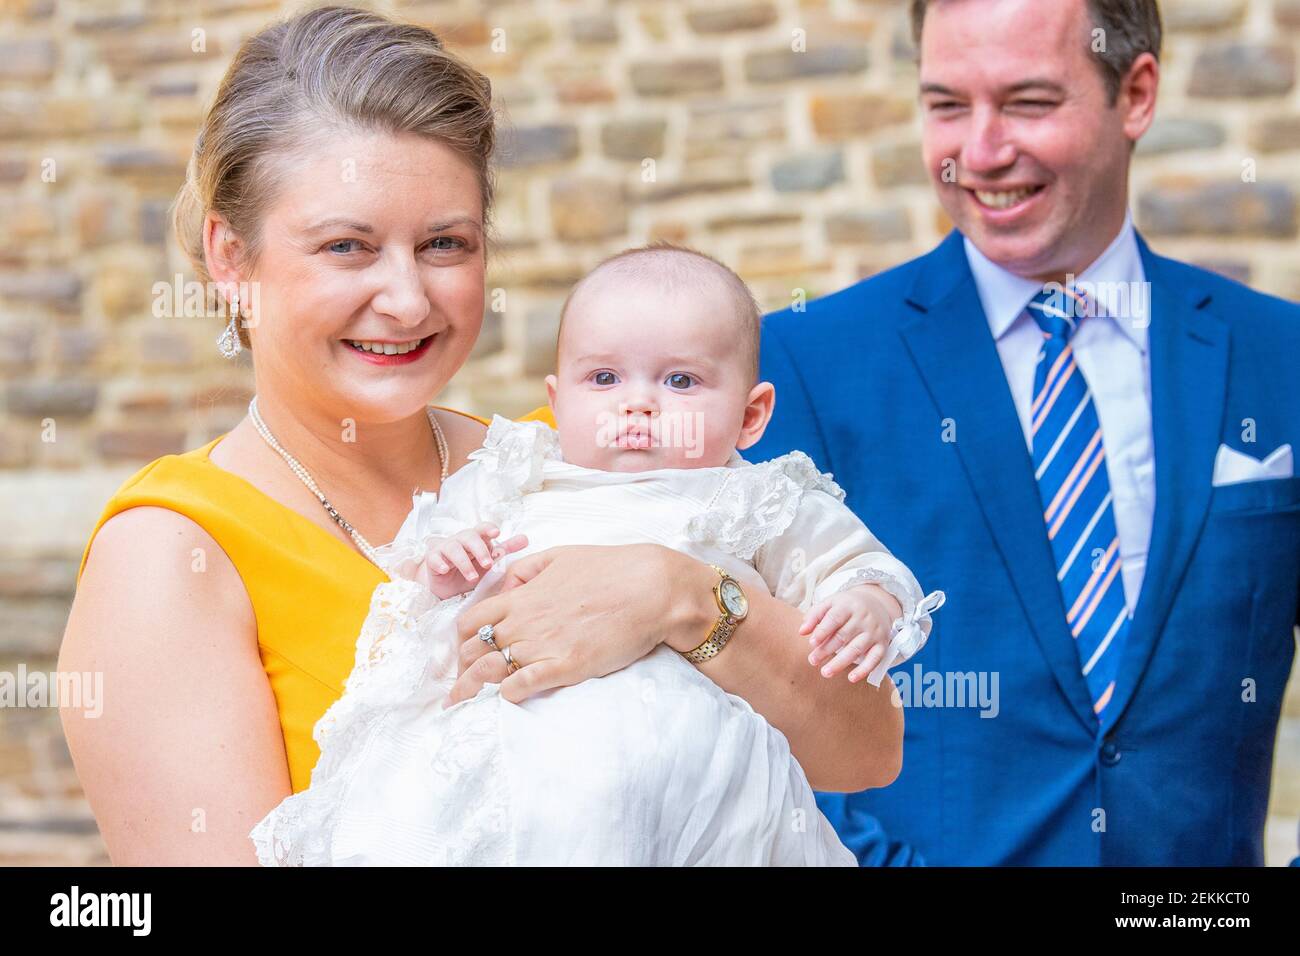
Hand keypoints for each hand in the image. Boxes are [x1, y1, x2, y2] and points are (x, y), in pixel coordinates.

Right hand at [416, 523, 527, 599]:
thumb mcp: (488, 561)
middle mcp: (460, 540)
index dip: (488, 528)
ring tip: (473, 577)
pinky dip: (439, 563)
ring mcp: (445, 549)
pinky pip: (434, 558)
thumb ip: (505, 550)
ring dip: (463, 562)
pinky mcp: (432, 560)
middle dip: (479, 549)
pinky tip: (445, 569)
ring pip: (453, 548)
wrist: (446, 584)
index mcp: (475, 539)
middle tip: (488, 564)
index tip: (496, 533)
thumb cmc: (469, 568)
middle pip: (469, 536)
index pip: (482, 528)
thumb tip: (526, 538)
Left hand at [445, 544, 712, 705]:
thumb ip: (526, 569)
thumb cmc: (609, 568)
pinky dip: (508, 692)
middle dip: (459, 668)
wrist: (649, 588)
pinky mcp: (565, 666)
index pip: (471, 621)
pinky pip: (522, 685)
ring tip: (458, 704)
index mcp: (521, 596)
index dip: (462, 638)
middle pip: (473, 650)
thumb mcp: (559, 556)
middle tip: (456, 685)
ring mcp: (543, 645)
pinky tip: (506, 696)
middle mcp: (524, 622)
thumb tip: (504, 585)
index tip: (463, 650)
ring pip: (489, 671)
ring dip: (470, 689)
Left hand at [802, 584, 902, 682]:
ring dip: (840, 662)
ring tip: (825, 672)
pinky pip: (875, 659)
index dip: (823, 631)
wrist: (877, 604)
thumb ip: (814, 615)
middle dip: (827, 649)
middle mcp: (863, 618)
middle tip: (812, 661)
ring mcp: (874, 631)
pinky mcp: (882, 644)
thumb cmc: (846, 607)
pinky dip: (864, 669)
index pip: (835, 618)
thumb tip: (801, 631)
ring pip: (857, 648)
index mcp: (848, 605)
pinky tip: (851, 678)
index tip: (812, 643)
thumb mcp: (831, 604)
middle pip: (844, 636)